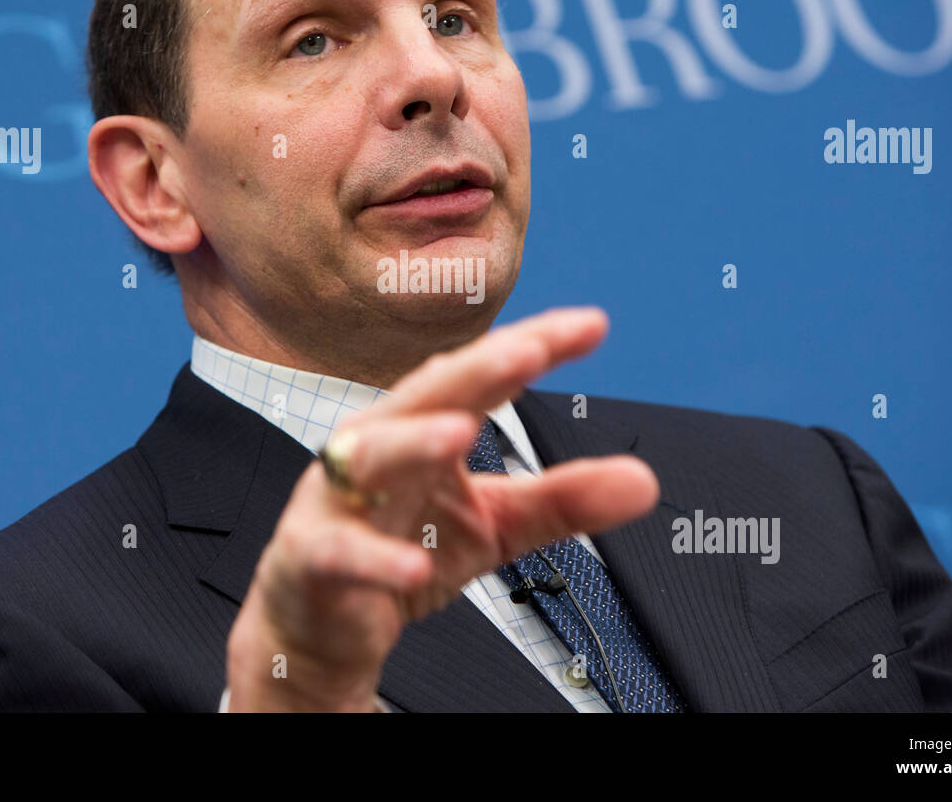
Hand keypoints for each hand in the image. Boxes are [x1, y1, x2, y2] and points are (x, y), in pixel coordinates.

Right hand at [224, 307, 659, 710]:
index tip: (591, 327)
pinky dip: (376, 558)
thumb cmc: (402, 548)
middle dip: (475, 371)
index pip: (481, 376)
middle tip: (529, 353)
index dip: (532, 346)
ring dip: (413, 442)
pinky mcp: (310, 557)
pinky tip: (417, 565)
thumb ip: (562, 501)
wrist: (323, 625)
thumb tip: (641, 481)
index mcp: (424, 428)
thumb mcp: (495, 525)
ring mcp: (337, 499)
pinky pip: (340, 551)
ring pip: (369, 456)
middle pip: (423, 396)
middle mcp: (378, 447)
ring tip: (460, 433)